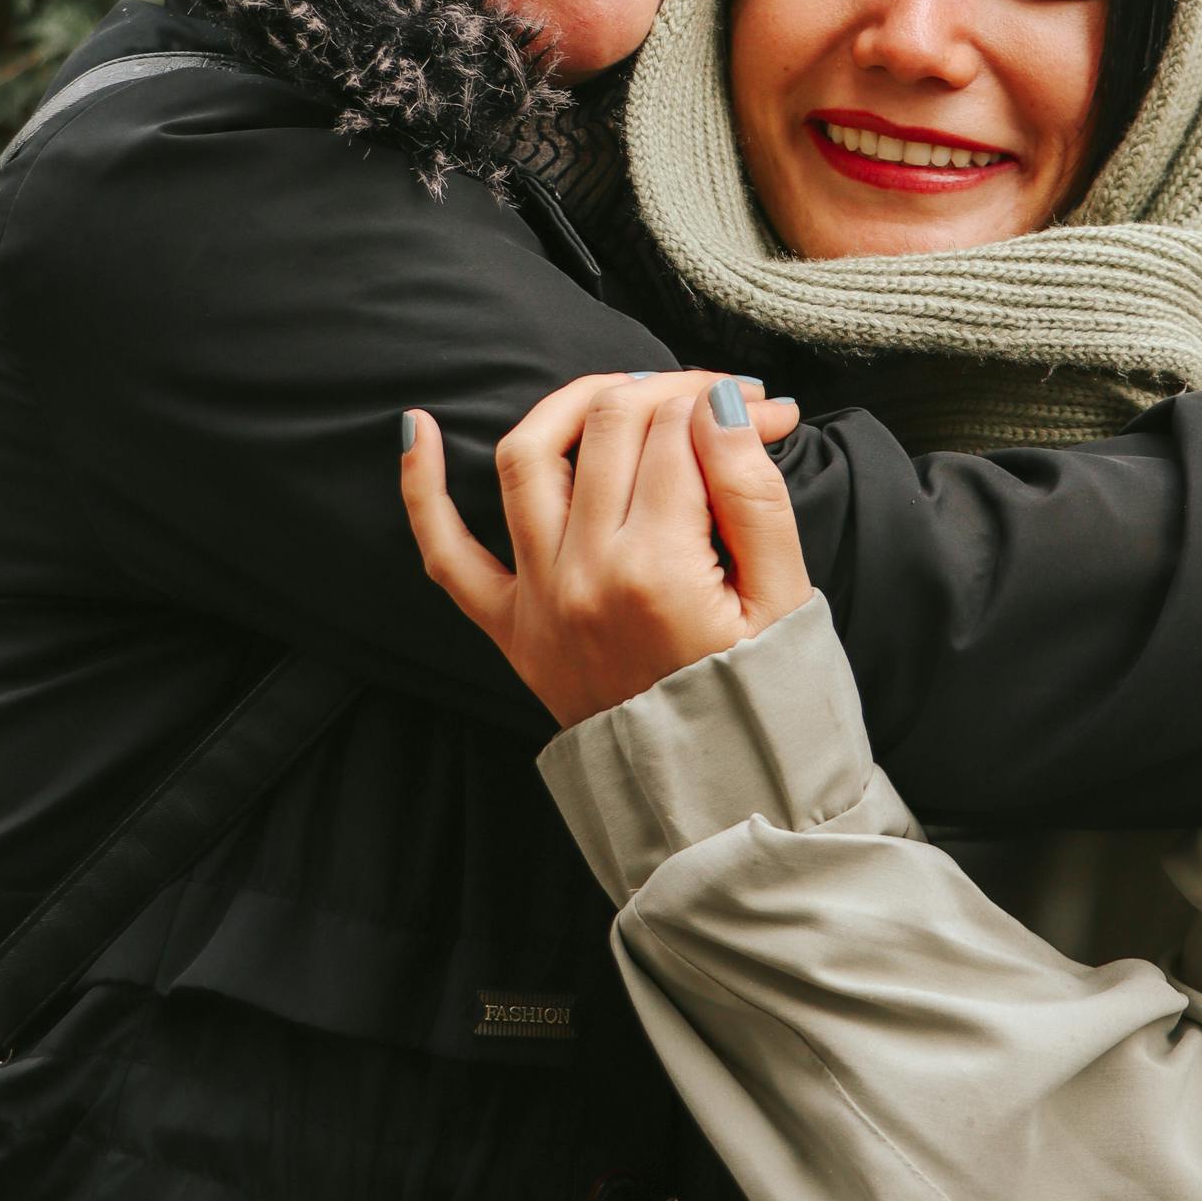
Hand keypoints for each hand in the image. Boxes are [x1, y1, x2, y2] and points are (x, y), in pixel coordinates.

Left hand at [402, 370, 813, 727]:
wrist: (720, 809)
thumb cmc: (766, 702)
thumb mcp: (786, 598)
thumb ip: (753, 491)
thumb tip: (722, 402)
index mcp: (657, 567)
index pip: (681, 430)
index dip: (729, 402)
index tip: (769, 408)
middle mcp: (584, 573)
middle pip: (610, 426)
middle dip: (668, 392)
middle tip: (716, 402)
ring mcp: (537, 600)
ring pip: (529, 456)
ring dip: (571, 403)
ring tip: (620, 391)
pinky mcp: (509, 628)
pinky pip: (444, 552)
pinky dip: (422, 488)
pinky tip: (415, 429)